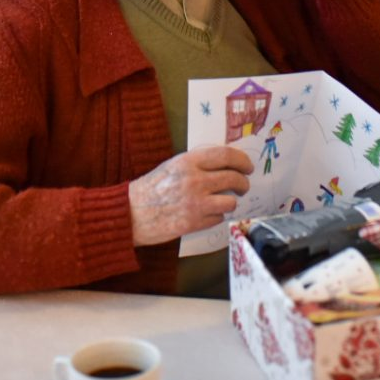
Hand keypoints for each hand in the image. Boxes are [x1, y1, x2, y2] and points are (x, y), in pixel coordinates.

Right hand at [128, 146, 252, 246]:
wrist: (131, 213)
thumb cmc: (151, 187)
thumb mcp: (173, 165)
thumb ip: (197, 163)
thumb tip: (225, 164)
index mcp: (188, 161)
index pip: (226, 156)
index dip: (242, 160)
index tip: (248, 166)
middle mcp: (195, 180)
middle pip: (234, 178)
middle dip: (243, 183)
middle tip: (243, 186)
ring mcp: (196, 203)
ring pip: (230, 201)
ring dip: (230, 202)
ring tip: (223, 202)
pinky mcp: (195, 223)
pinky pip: (218, 218)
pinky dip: (216, 216)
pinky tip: (206, 214)